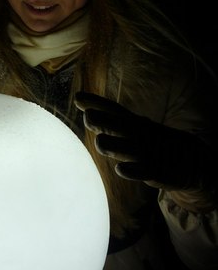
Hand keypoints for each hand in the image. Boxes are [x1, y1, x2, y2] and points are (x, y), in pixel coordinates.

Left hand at [74, 91, 214, 194]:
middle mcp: (138, 135)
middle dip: (104, 121)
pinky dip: (132, 170)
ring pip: (126, 148)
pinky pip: (142, 171)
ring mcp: (146, 153)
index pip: (114, 110)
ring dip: (113, 145)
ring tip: (100, 142)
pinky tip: (120, 169)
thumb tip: (77, 98)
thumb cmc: (151, 139)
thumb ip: (105, 115)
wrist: (191, 159)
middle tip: (88, 117)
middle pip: (118, 126)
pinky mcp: (156, 172)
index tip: (78, 97)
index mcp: (133, 123)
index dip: (97, 103)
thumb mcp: (132, 124)